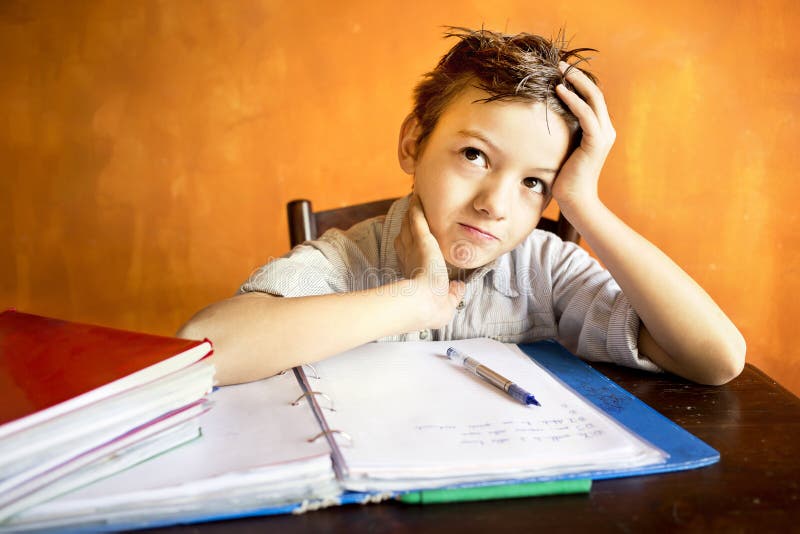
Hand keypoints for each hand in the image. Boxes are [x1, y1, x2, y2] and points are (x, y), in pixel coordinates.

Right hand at [394, 194, 465, 327]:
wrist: (423, 303)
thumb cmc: (432, 309)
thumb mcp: (447, 302)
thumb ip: (453, 293)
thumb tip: (459, 287)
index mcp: (414, 273)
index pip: (409, 254)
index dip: (410, 245)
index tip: (412, 239)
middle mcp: (409, 258)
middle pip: (405, 235)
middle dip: (408, 224)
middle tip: (411, 212)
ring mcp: (414, 247)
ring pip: (409, 225)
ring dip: (411, 214)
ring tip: (414, 201)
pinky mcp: (422, 240)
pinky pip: (417, 219)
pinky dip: (416, 209)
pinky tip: (417, 198)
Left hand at [553, 61, 616, 211]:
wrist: (575, 200)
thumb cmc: (565, 178)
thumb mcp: (563, 149)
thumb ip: (562, 133)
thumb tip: (544, 119)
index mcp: (600, 130)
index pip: (592, 98)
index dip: (579, 81)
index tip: (561, 70)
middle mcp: (606, 130)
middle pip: (595, 93)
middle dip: (578, 75)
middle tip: (560, 63)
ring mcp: (603, 135)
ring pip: (593, 99)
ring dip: (576, 82)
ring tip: (560, 70)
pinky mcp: (596, 142)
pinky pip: (586, 115)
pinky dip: (574, 100)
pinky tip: (560, 90)